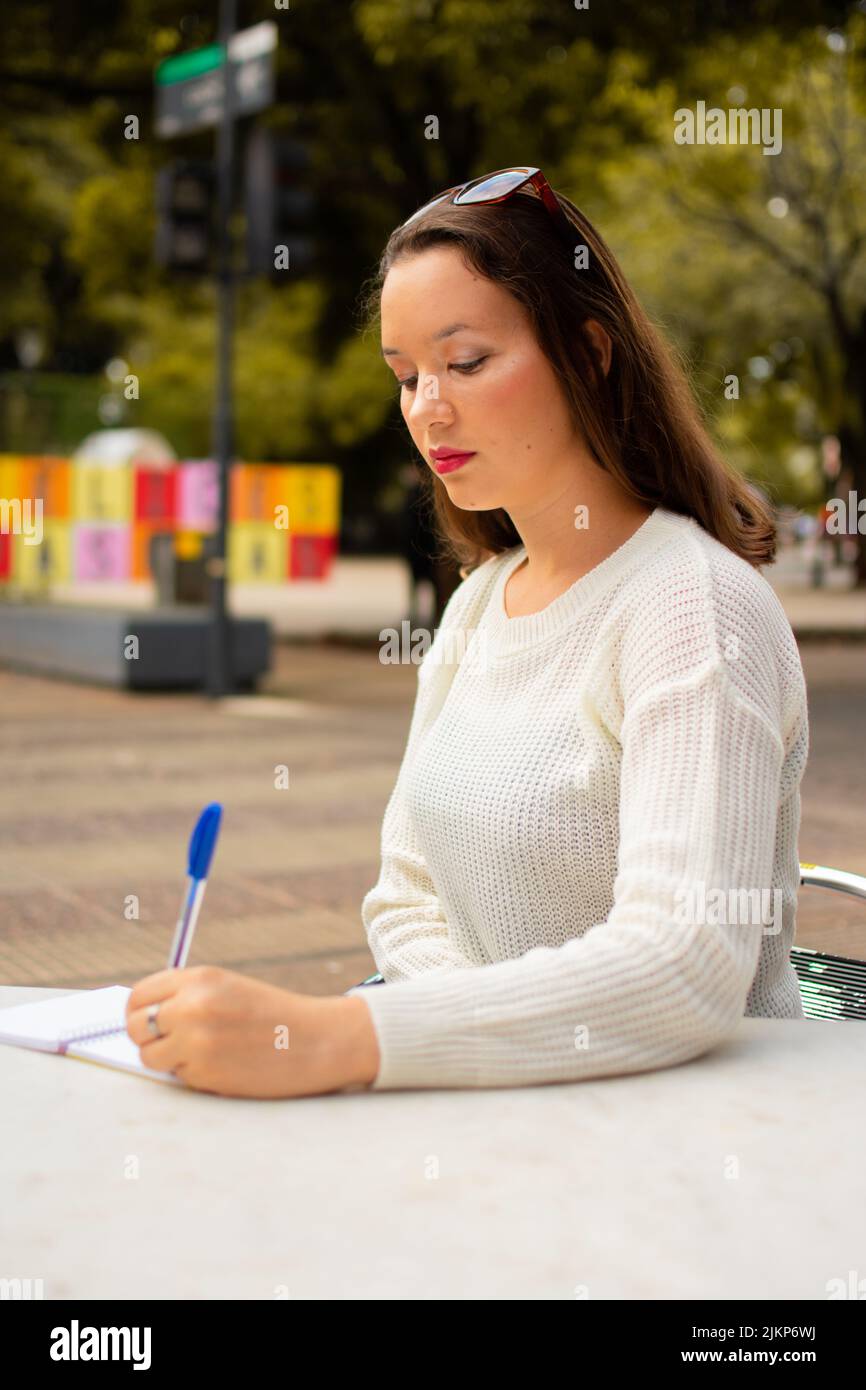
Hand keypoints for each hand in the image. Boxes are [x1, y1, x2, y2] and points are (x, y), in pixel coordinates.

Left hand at [125, 965, 379, 1098]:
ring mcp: (196, 1042)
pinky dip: (191, 1075)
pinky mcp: (205, 1073)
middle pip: (135, 1026)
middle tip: (170, 1042)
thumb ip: (186, 996)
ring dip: (166, 1060)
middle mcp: (192, 1007)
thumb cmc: (272, 1015)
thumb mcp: (228, 988)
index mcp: (199, 979)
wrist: (317, 1040)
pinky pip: (176, 1077)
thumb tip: (138, 1017)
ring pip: (149, 1057)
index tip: (150, 1021)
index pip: (138, 996)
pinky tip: (220, 1066)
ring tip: (198, 1055)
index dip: (139, 1011)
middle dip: (147, 1037)